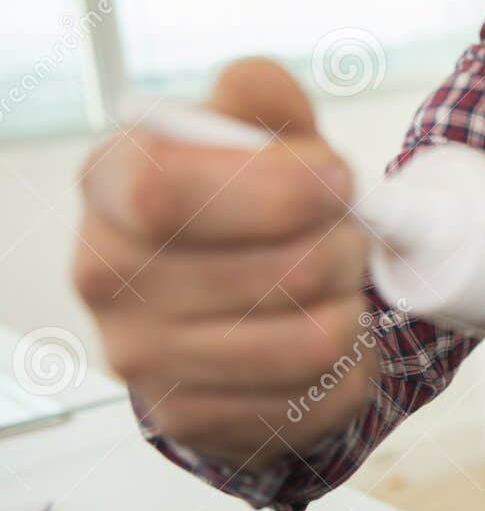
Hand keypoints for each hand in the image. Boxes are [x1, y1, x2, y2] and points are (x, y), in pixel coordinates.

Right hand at [73, 58, 375, 469]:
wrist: (237, 301)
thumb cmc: (251, 202)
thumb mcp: (258, 135)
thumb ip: (261, 99)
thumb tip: (257, 91)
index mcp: (112, 187)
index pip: (164, 192)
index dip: (276, 188)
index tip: (339, 178)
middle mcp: (107, 277)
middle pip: (277, 271)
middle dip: (343, 246)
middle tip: (347, 234)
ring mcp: (143, 359)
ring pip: (311, 339)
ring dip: (352, 306)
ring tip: (338, 285)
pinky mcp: (194, 419)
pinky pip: (321, 394)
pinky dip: (350, 362)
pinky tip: (325, 337)